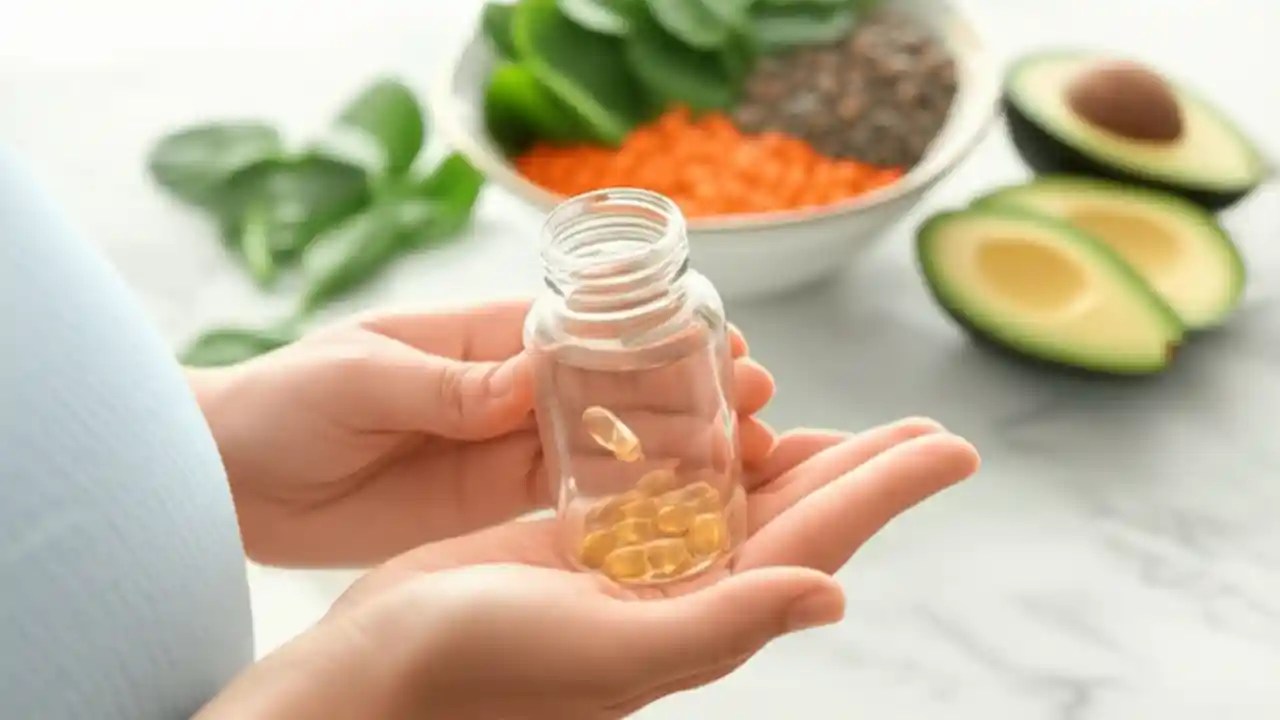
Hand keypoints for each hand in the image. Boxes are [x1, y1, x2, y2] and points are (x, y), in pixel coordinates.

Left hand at [190, 299, 776, 566]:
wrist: (235, 475)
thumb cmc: (286, 400)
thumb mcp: (360, 379)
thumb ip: (446, 386)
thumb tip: (529, 383)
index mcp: (486, 339)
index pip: (592, 329)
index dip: (663, 336)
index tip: (727, 342)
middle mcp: (511, 392)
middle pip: (621, 388)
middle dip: (692, 393)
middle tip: (762, 407)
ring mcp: (507, 451)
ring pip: (612, 446)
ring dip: (678, 450)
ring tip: (749, 457)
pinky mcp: (493, 506)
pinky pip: (571, 501)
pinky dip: (627, 504)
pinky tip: (684, 512)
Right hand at [196, 419, 978, 719]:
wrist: (375, 673)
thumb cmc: (475, 673)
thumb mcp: (605, 654)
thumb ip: (718, 626)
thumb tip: (831, 593)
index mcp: (700, 617)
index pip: (818, 541)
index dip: (886, 492)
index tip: (949, 447)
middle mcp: (679, 590)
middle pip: (796, 514)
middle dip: (864, 470)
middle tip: (925, 428)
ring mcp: (633, 563)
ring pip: (737, 497)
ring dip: (796, 457)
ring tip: (852, 423)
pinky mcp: (581, 535)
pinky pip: (663, 484)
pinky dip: (704, 450)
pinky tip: (729, 425)